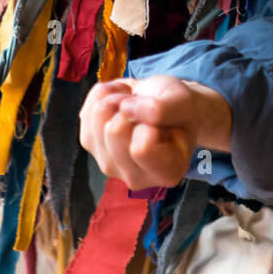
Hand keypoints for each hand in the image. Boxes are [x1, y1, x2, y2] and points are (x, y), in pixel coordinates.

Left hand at [78, 76, 200, 190]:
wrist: (165, 107)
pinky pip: (88, 108)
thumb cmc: (179, 109)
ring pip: (100, 114)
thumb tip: (125, 109)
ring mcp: (109, 164)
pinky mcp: (90, 145)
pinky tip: (122, 105)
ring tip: (136, 105)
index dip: (148, 119)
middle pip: (114, 130)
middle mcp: (136, 177)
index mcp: (167, 173)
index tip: (161, 114)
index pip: (142, 149)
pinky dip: (106, 96)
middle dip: (130, 105)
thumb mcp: (184, 102)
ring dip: (118, 99)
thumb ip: (163, 109)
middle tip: (146, 106)